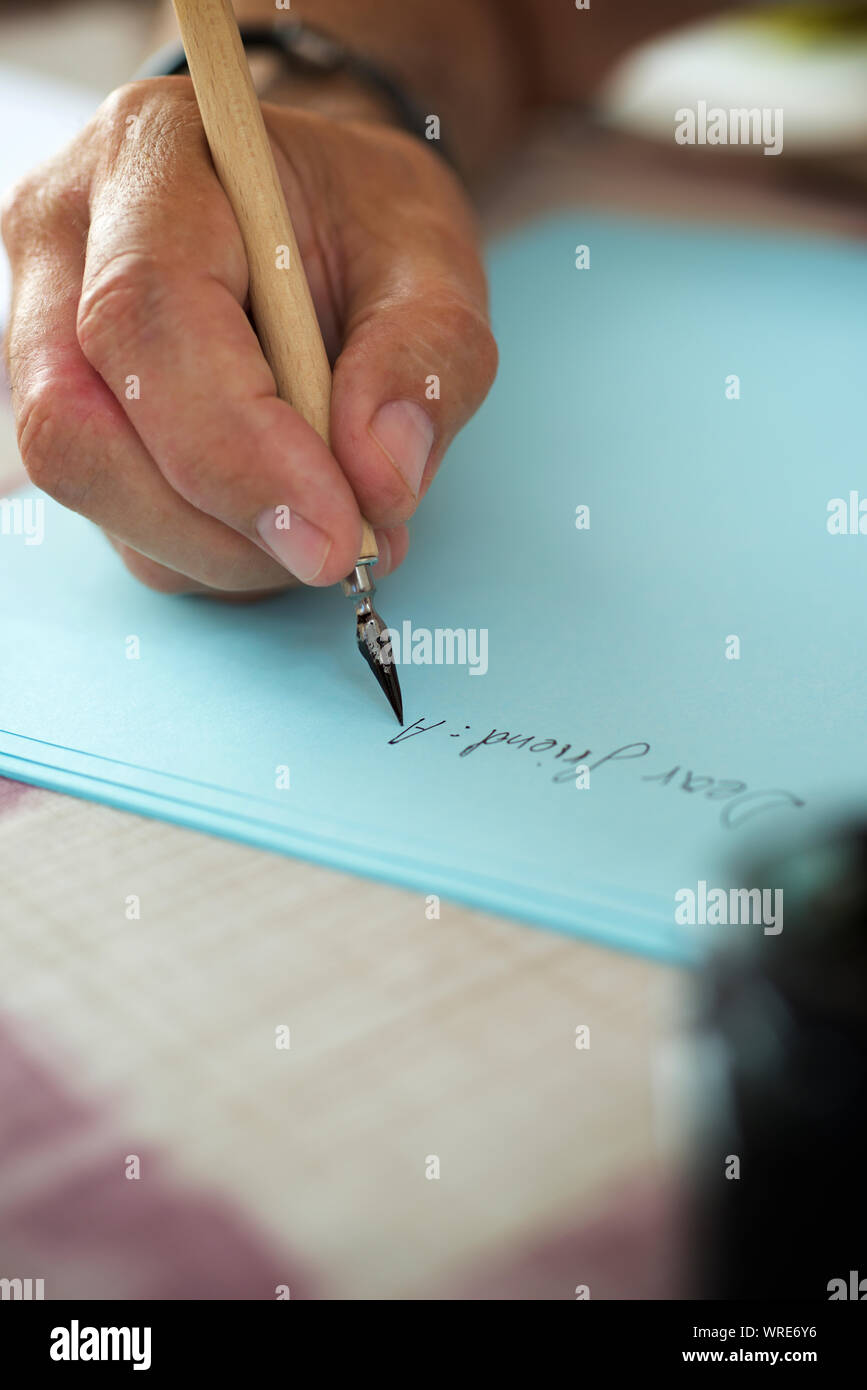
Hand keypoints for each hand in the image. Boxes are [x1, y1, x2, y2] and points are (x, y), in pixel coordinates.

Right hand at [1, 78, 496, 595]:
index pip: (146, 315)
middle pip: (78, 426)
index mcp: (153, 157)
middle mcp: (67, 240)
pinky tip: (287, 520)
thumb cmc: (369, 223)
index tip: (335, 533)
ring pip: (94, 490)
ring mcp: (47, 333)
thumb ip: (426, 356)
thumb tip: (380, 479)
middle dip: (217, 524)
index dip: (235, 449)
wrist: (323, 219)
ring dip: (223, 550)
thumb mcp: (434, 258)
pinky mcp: (71, 414)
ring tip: (335, 526)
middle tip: (341, 550)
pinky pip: (119, 521)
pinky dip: (214, 552)